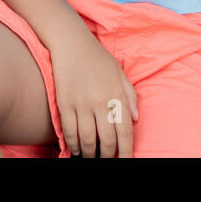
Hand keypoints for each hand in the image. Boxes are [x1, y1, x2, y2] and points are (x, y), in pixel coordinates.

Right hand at [50, 32, 138, 156]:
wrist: (70, 41)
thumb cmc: (97, 56)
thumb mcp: (119, 72)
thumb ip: (130, 95)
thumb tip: (136, 118)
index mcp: (117, 95)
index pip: (125, 132)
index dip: (126, 151)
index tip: (124, 160)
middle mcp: (100, 102)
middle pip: (106, 140)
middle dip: (107, 156)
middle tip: (106, 160)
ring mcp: (81, 103)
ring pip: (87, 139)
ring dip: (89, 153)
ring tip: (90, 156)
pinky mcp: (64, 102)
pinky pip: (69, 130)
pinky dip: (72, 143)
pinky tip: (75, 148)